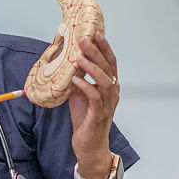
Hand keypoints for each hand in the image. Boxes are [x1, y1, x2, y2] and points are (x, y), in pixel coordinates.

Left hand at [68, 32, 120, 178]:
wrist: (89, 146)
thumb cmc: (86, 120)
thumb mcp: (79, 94)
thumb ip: (78, 78)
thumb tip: (67, 62)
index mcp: (109, 86)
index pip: (110, 62)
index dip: (104, 47)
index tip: (96, 32)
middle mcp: (112, 93)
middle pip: (108, 67)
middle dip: (96, 52)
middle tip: (84, 39)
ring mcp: (107, 104)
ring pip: (105, 81)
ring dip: (92, 68)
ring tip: (79, 58)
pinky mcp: (99, 115)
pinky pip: (95, 98)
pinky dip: (86, 87)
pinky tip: (76, 81)